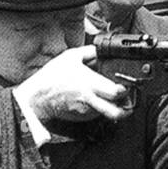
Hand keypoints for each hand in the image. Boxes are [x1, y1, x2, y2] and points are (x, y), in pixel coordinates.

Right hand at [12, 45, 130, 123]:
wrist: (38, 98)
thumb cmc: (52, 77)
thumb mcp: (71, 57)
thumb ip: (89, 52)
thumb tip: (101, 51)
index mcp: (91, 84)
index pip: (117, 93)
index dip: (126, 90)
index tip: (127, 85)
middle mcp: (91, 100)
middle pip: (118, 112)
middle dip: (128, 108)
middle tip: (129, 100)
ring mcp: (87, 111)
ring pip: (109, 114)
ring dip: (114, 108)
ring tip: (112, 99)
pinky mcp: (82, 118)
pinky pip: (97, 114)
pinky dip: (100, 109)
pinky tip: (96, 100)